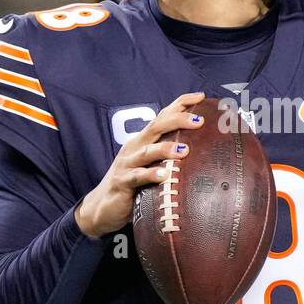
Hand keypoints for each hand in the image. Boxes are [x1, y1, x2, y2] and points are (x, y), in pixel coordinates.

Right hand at [75, 92, 206, 237]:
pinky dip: (150, 175)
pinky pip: (137, 177)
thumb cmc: (132, 185)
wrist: (102, 207)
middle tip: (199, 121)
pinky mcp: (122, 182)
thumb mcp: (151, 165)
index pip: (163, 116)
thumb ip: (169, 156)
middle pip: (156, 127)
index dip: (180, 104)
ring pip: (147, 151)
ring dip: (165, 149)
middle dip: (178, 120)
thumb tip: (201, 150)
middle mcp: (135, 147)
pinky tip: (164, 176)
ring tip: (184, 150)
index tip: (201, 96)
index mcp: (144, 140)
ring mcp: (127, 164)